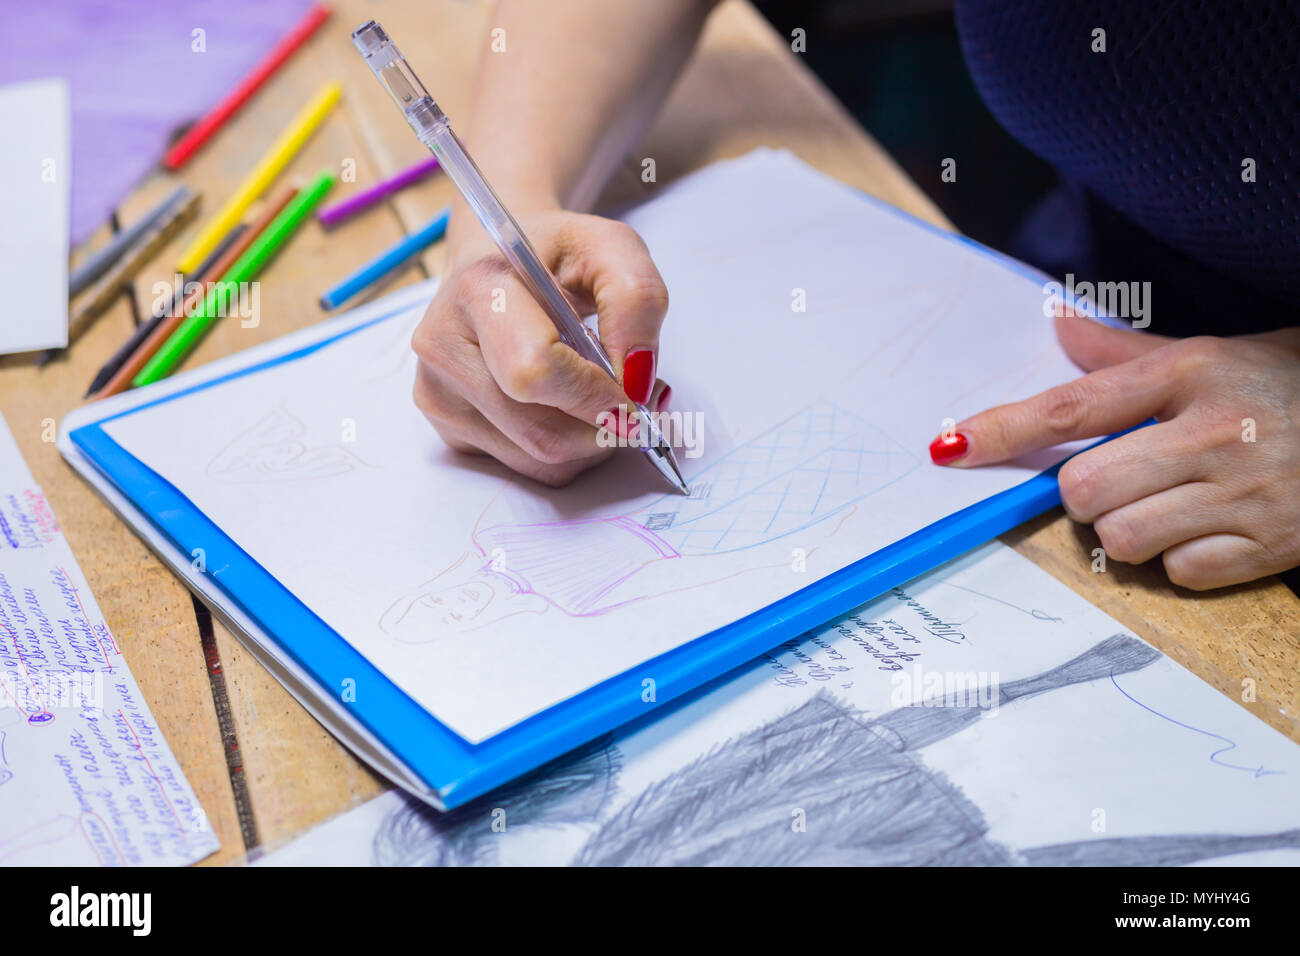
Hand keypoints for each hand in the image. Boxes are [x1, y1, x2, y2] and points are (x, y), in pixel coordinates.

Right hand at [413, 209, 670, 485]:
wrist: (494, 261)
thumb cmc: (554, 254)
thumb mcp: (611, 248)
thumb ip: (638, 300)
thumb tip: (637, 379)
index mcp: (479, 291)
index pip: (536, 372)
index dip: (598, 395)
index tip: (637, 389)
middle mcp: (444, 349)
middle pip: (543, 432)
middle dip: (605, 426)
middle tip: (635, 397)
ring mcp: (439, 396)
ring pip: (540, 461)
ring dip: (592, 442)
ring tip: (602, 395)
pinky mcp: (448, 430)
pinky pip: (528, 467)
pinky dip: (567, 449)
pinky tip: (568, 407)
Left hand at [929, 311, 1299, 588]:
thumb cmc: (1289, 384)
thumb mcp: (1216, 352)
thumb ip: (1129, 354)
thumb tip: (1058, 325)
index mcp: (1192, 373)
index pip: (1074, 406)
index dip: (1004, 429)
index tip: (950, 447)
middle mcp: (1215, 431)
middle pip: (1084, 488)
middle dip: (1085, 492)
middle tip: (1122, 476)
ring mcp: (1246, 493)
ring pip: (1122, 538)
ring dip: (1128, 530)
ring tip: (1170, 502)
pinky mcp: (1271, 547)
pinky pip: (1176, 573)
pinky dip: (1177, 560)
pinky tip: (1209, 528)